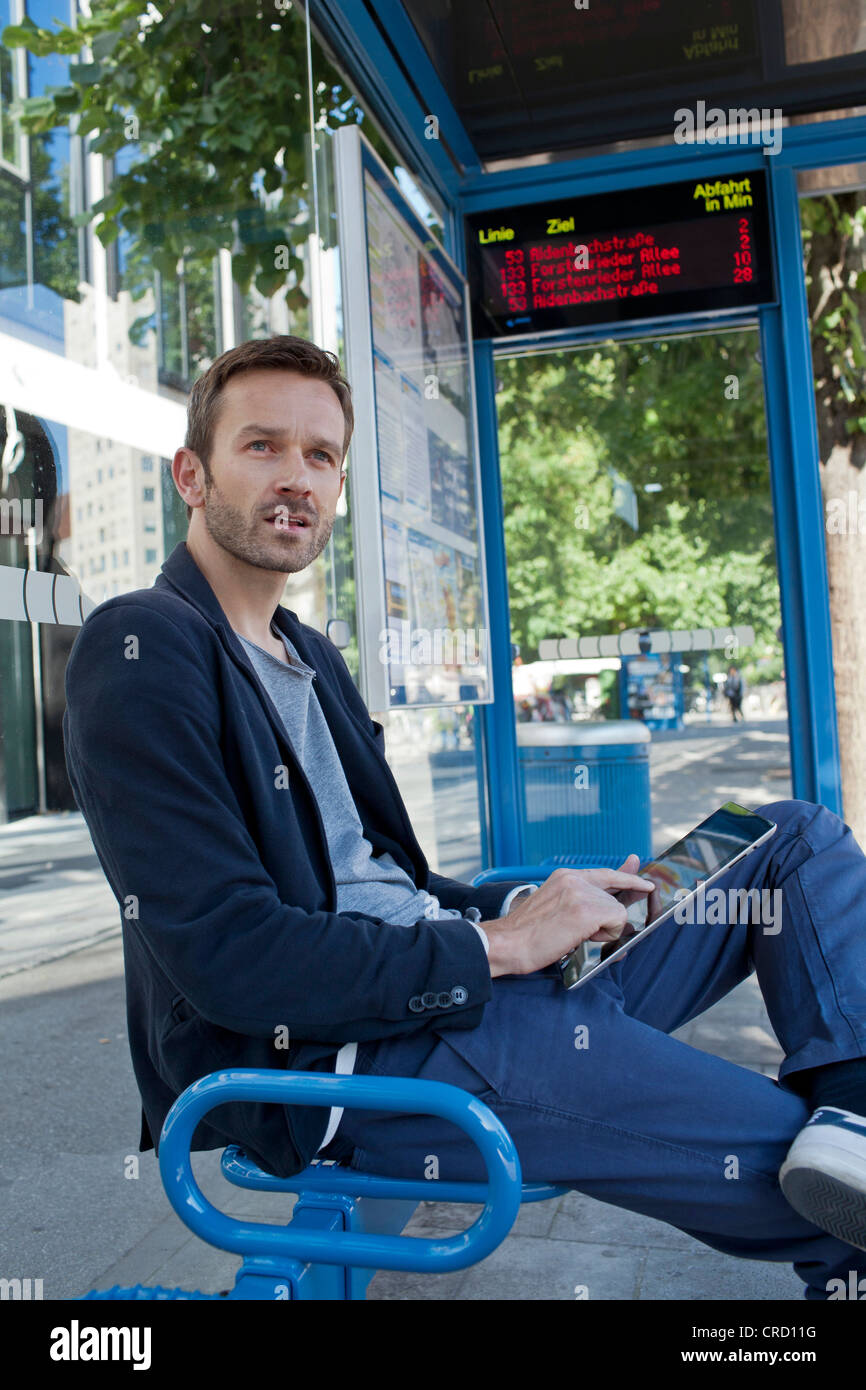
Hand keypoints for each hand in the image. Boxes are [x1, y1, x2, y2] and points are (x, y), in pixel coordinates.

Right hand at [480, 858, 655, 978]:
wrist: (506, 943)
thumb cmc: (527, 934)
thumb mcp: (555, 908)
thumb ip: (584, 903)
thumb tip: (614, 909)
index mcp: (565, 877)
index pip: (606, 873)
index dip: (628, 876)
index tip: (644, 881)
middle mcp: (575, 879)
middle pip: (616, 894)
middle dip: (612, 914)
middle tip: (592, 925)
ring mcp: (581, 893)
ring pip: (617, 911)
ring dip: (603, 929)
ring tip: (575, 936)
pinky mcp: (586, 910)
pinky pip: (617, 922)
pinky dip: (606, 935)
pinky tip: (581, 938)